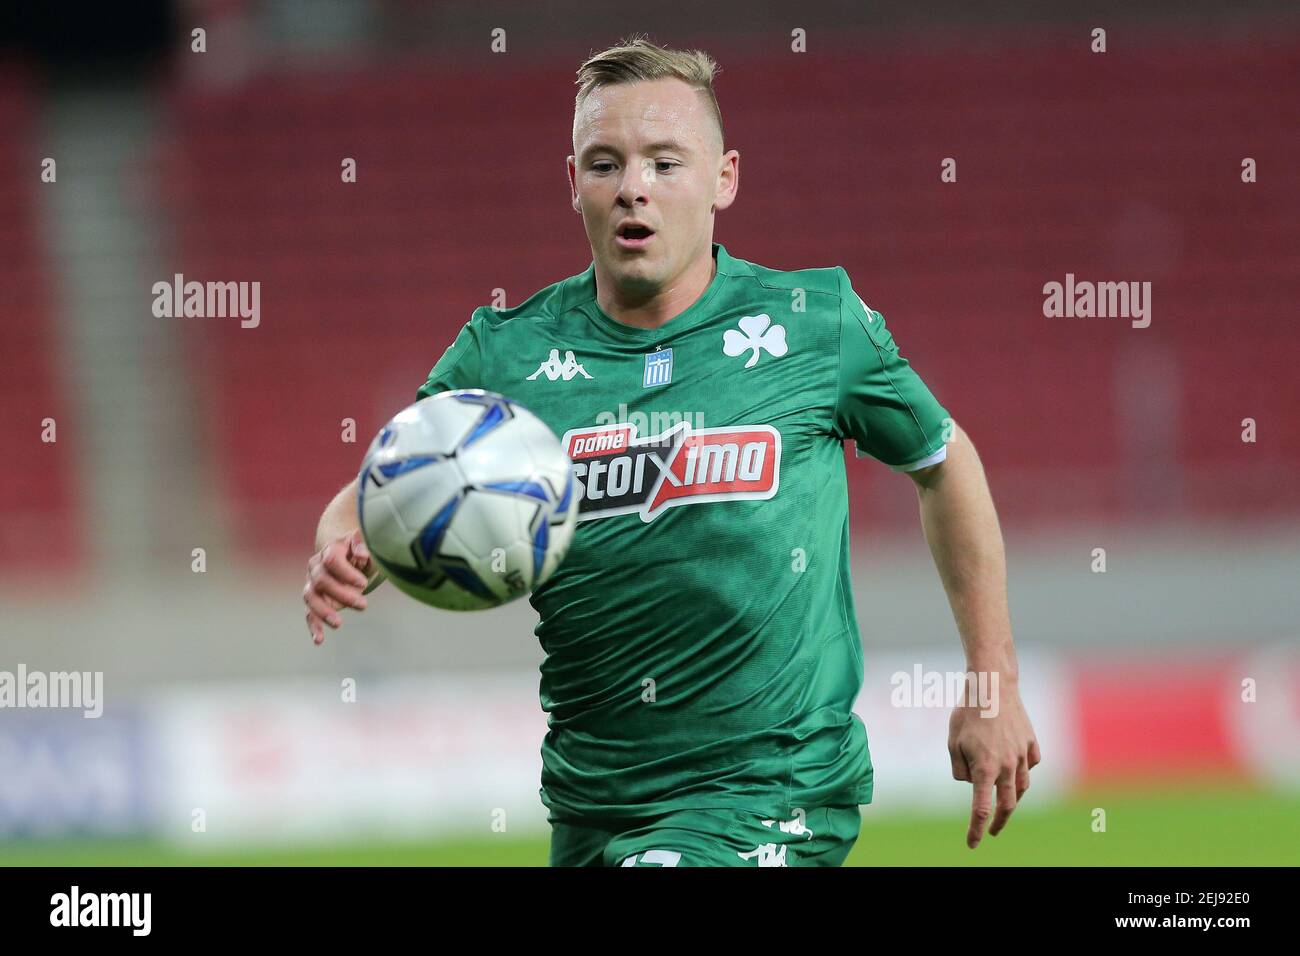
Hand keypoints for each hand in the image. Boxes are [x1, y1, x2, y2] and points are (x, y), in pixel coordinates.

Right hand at [303, 529, 372, 644]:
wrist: (350, 559)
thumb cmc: (361, 553)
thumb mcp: (366, 546)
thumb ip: (363, 544)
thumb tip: (362, 553)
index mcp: (330, 550)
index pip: (331, 561)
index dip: (346, 573)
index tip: (363, 583)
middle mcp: (316, 567)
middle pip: (322, 581)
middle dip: (342, 594)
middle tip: (363, 605)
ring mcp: (312, 583)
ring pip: (311, 597)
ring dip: (324, 611)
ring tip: (338, 624)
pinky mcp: (314, 600)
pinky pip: (309, 614)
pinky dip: (313, 627)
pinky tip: (319, 640)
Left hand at [947, 677, 1040, 847]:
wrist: (992, 685)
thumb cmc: (967, 712)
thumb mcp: (952, 742)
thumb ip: (960, 769)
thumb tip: (972, 784)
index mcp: (985, 768)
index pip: (981, 809)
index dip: (976, 830)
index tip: (973, 844)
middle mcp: (1008, 766)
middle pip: (1007, 805)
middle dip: (999, 822)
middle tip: (993, 831)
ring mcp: (1023, 755)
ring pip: (1022, 787)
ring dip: (1012, 798)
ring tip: (1005, 805)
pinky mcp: (1032, 743)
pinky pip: (1030, 765)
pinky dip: (1024, 772)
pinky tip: (1017, 771)